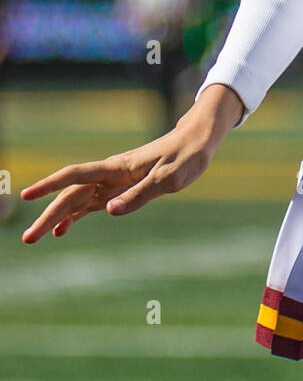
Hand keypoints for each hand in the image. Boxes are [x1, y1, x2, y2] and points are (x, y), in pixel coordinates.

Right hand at [19, 84, 244, 242]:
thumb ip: (139, 196)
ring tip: (37, 238)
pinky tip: (63, 230)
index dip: (50, 184)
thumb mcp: (167, 179)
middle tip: (28, 238)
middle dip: (48, 214)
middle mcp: (110, 173)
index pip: (76, 175)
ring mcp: (114, 181)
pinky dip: (76, 216)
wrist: (197, 142)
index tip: (27, 195)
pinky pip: (92, 203)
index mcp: (118, 167)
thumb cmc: (185, 157)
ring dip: (57, 217)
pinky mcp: (121, 188)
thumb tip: (108, 212)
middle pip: (71, 193)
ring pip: (78, 200)